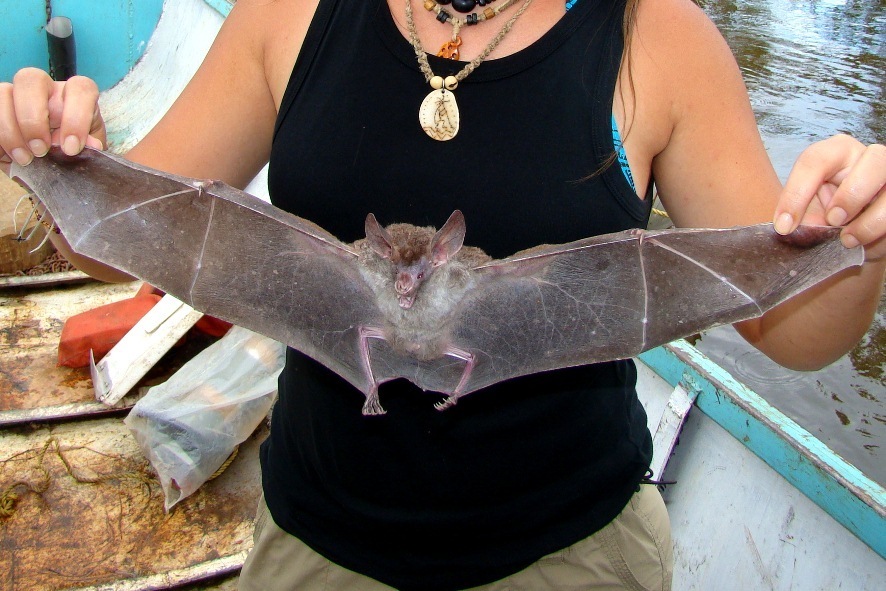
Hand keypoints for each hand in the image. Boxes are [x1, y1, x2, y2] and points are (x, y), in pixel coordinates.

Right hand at [0, 67, 105, 173]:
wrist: (47, 167)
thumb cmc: (69, 154)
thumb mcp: (84, 154)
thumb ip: (89, 147)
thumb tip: (93, 145)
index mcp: (73, 97)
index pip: (80, 88)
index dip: (76, 116)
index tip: (71, 148)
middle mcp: (45, 90)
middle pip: (32, 78)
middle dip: (34, 117)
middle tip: (41, 150)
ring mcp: (16, 96)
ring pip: (4, 91)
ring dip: (12, 129)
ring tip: (25, 158)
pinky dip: (0, 134)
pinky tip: (10, 154)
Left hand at [774, 134, 885, 261]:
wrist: (853, 231)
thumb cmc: (826, 214)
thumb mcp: (809, 210)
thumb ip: (800, 215)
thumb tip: (789, 228)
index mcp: (837, 152)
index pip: (816, 160)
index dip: (797, 193)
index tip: (784, 226)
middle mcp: (870, 158)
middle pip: (874, 159)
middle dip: (851, 194)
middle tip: (833, 220)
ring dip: (869, 221)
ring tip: (848, 240)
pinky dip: (880, 236)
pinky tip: (865, 245)